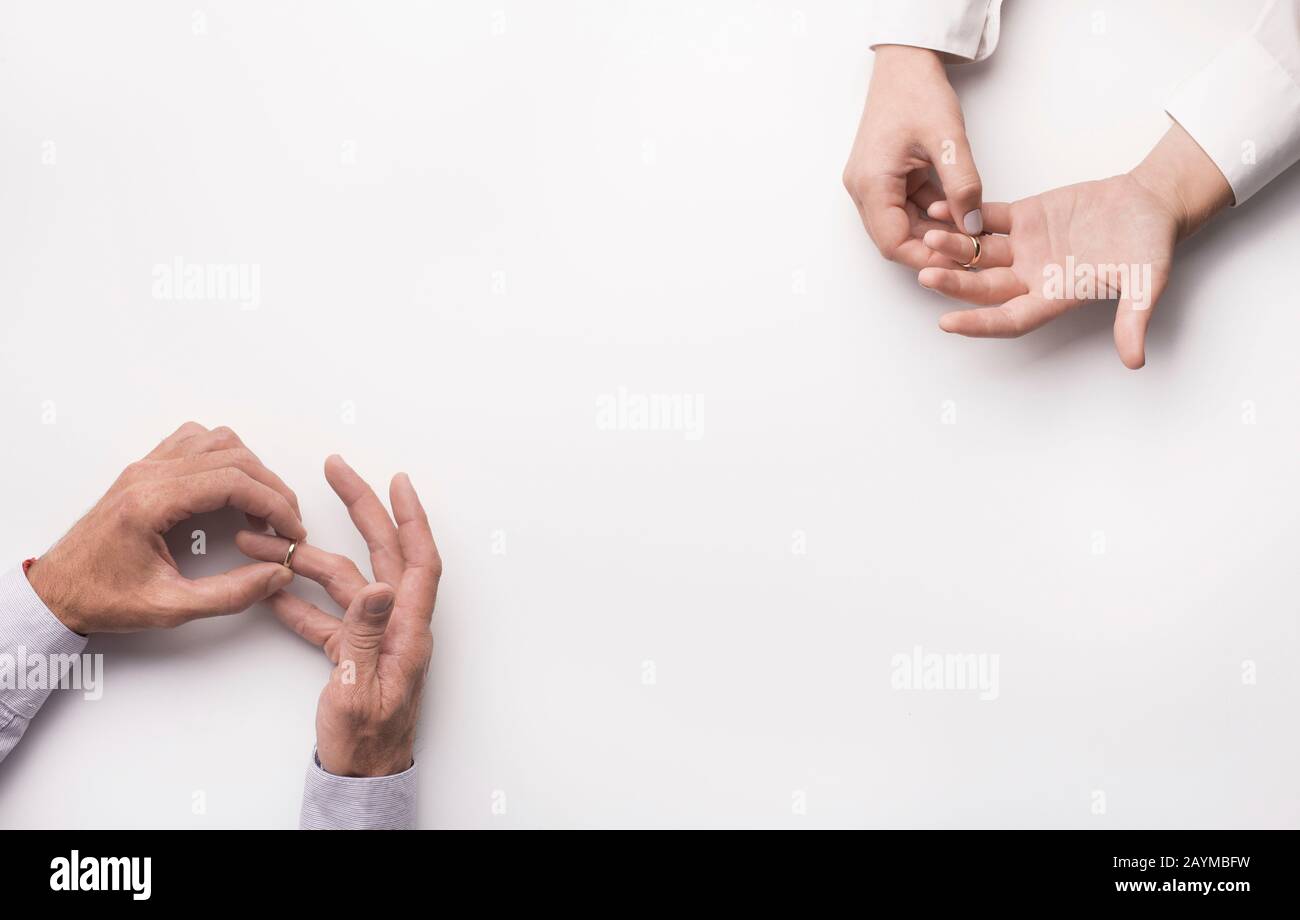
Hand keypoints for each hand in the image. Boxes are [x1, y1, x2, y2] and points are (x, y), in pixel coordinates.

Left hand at [25, 422, 305, 634]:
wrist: (57, 592)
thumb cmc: (103, 599)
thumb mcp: (170, 608)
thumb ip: (230, 594)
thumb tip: (277, 574)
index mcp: (150, 503)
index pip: (232, 481)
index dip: (274, 503)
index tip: (292, 530)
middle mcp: (147, 475)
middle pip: (232, 456)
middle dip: (271, 488)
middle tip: (287, 522)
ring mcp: (144, 467)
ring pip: (216, 440)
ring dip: (250, 468)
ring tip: (262, 505)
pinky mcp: (144, 470)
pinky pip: (194, 442)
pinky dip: (224, 457)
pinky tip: (230, 488)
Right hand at [236, 455, 440, 777]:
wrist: (361, 779)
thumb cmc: (369, 743)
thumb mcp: (362, 688)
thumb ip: (365, 635)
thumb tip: (380, 586)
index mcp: (410, 630)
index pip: (418, 559)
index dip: (410, 516)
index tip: (395, 480)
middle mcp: (398, 626)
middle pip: (383, 555)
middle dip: (361, 509)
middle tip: (337, 471)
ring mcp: (375, 638)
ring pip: (344, 583)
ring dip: (307, 561)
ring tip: (266, 541)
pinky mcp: (354, 654)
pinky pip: (328, 616)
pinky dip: (301, 601)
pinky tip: (275, 590)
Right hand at [843, 44, 984, 268]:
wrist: (903, 65)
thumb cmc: (918, 93)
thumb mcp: (948, 139)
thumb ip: (963, 186)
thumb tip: (972, 228)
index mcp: (871, 183)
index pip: (892, 243)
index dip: (926, 258)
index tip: (959, 259)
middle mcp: (863, 190)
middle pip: (894, 239)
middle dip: (931, 247)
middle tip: (969, 249)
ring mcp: (870, 185)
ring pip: (901, 226)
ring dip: (932, 230)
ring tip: (967, 229)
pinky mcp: (882, 179)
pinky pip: (905, 208)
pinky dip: (930, 214)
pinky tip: (956, 210)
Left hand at [917, 124, 1232, 367]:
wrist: (1151, 203)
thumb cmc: (1150, 245)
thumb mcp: (1146, 282)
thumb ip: (1134, 318)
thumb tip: (1135, 362)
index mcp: (1054, 297)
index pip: (1009, 318)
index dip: (979, 323)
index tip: (947, 324)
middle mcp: (1032, 277)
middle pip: (985, 286)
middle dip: (955, 283)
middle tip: (925, 275)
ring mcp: (1024, 248)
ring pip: (980, 252)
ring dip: (953, 248)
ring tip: (928, 237)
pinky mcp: (1023, 217)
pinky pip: (987, 218)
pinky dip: (964, 215)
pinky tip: (938, 209)